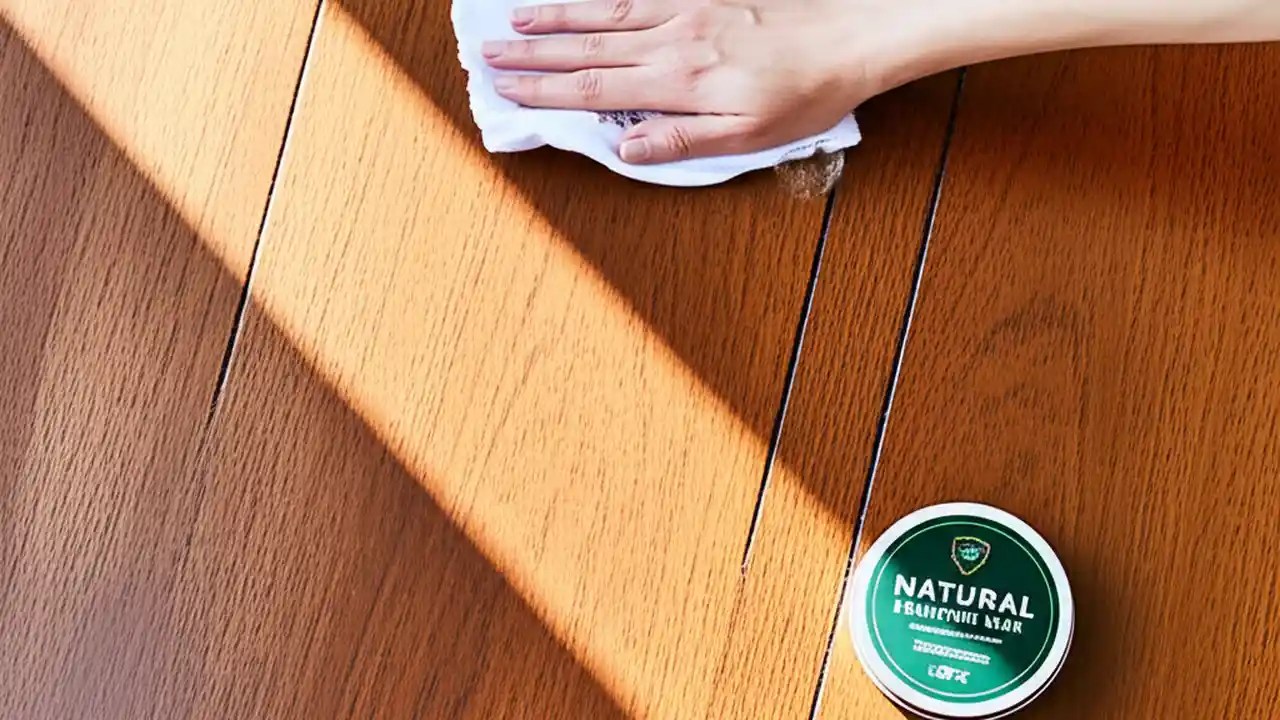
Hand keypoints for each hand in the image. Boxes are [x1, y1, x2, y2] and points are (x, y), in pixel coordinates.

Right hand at [481, 0, 911, 163]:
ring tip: (516, 19)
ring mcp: (685, 10)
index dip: (543, 89)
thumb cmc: (805, 94)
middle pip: (586, 48)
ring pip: (605, 13)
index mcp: (678, 84)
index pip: (593, 88)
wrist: (852, 34)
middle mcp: (672, 41)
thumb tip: (624, 148)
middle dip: (532, 52)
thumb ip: (680, 141)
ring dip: (556, 17)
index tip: (505, 87)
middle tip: (488, 53)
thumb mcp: (747, 138)